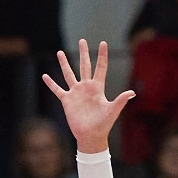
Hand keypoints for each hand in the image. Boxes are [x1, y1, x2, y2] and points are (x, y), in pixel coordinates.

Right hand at [42, 40, 133, 154]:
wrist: (91, 136)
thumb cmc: (103, 125)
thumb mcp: (113, 111)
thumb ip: (120, 100)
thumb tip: (132, 93)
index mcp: (98, 87)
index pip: (100, 67)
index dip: (102, 55)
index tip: (103, 43)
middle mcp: (86, 87)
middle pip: (84, 66)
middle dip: (83, 53)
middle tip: (81, 41)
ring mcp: (76, 93)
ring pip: (69, 74)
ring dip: (64, 63)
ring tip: (59, 52)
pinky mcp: (67, 101)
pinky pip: (58, 90)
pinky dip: (51, 84)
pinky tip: (45, 76)